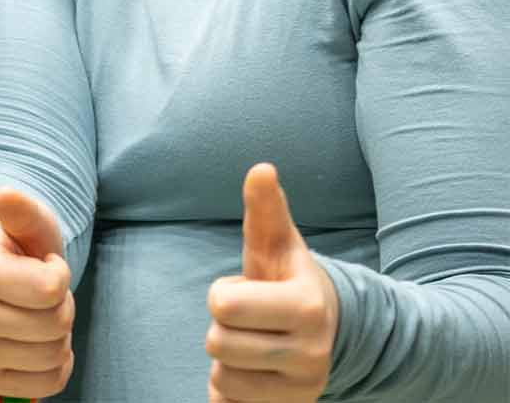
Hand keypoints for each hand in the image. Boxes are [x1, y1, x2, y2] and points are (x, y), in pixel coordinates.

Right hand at [0, 186, 75, 398]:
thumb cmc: (19, 252)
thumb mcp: (27, 225)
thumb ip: (24, 211)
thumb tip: (7, 195)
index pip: (50, 288)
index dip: (58, 274)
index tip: (42, 265)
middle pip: (56, 323)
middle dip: (62, 305)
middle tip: (41, 294)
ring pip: (54, 354)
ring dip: (58, 335)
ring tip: (36, 315)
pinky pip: (49, 384)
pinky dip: (56, 366)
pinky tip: (38, 343)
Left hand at [205, 164, 338, 401]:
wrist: (330, 334)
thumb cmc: (288, 281)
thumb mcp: (278, 245)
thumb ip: (266, 209)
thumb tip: (261, 168)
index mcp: (306, 307)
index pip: (224, 306)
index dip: (222, 295)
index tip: (244, 291)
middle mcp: (311, 355)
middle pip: (218, 345)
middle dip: (223, 329)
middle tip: (247, 322)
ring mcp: (302, 390)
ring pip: (222, 380)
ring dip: (226, 362)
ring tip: (253, 346)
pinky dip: (231, 393)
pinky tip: (254, 374)